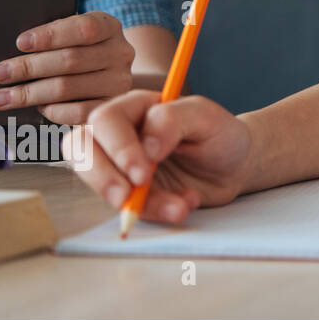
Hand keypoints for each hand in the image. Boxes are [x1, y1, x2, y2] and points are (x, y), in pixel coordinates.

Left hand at [0, 11, 135, 124]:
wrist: (110, 73)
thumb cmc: (81, 49)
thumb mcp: (73, 33)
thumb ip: (54, 37)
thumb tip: (18, 50)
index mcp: (109, 26)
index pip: (84, 29)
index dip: (51, 36)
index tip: (21, 43)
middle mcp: (120, 53)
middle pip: (70, 60)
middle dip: (29, 67)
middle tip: (0, 73)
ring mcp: (120, 81)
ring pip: (68, 88)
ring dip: (30, 93)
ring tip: (3, 97)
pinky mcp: (111, 105)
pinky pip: (78, 112)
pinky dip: (53, 111)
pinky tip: (38, 108)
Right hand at [65, 90, 252, 223]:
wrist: (237, 165)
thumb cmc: (220, 134)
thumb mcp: (206, 117)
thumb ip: (173, 119)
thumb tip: (145, 144)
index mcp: (137, 106)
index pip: (105, 120)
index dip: (118, 148)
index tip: (143, 172)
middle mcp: (121, 133)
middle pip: (81, 148)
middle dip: (101, 177)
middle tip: (127, 197)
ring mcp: (121, 164)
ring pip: (100, 183)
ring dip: (135, 203)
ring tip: (178, 208)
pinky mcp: (131, 192)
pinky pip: (126, 207)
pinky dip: (154, 213)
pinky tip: (184, 205)